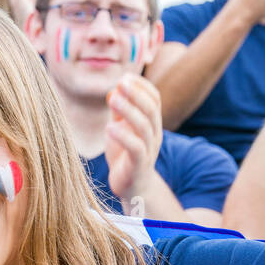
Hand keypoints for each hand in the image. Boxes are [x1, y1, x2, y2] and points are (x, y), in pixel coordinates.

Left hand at [105, 74, 162, 203]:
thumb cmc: (125, 154)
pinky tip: (109, 127)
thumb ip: (119, 111)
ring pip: (144, 126)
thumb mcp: (121, 128)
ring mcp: (149, 150)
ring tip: (112, 99)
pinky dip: (123, 136)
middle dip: (136, 93)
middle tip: (120, 82)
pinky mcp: (139, 165)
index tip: (125, 77)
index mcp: (152, 123)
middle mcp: (155, 134)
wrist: (131, 187)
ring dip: (128, 110)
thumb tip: (113, 90)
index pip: (154, 98)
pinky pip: (136, 148)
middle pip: (151, 109)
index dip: (142, 86)